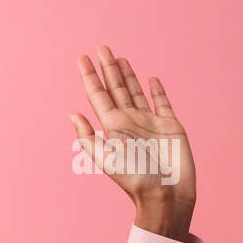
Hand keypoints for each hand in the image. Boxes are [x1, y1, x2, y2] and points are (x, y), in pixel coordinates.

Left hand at [70, 44, 196, 239]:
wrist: (166, 193)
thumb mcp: (107, 159)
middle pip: (115, 89)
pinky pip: (162, 102)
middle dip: (108, 69)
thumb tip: (72, 114)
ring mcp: (149, 121)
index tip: (82, 58)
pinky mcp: (170, 125)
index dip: (89, 76)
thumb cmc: (136, 180)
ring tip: (119, 58)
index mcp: (112, 127)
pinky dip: (156, 90)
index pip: (97, 96)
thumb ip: (89, 137)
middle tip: (101, 48)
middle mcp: (129, 121)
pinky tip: (150, 78)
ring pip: (135, 91)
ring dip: (127, 75)